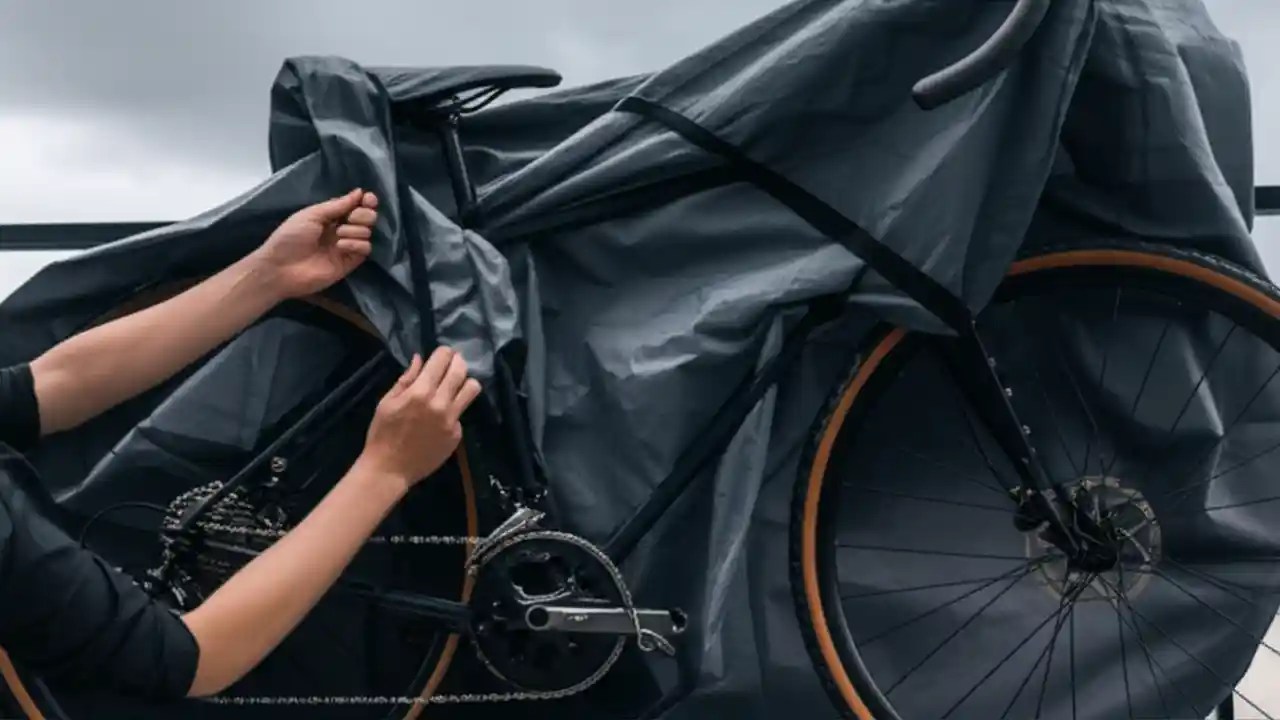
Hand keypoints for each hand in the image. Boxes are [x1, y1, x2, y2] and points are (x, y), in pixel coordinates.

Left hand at [253, 188, 378, 298]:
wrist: (281, 268)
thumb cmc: (290, 237)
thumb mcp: (311, 215)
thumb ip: (337, 205)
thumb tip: (359, 192)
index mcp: (330, 216)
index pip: (355, 206)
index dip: (365, 201)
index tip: (367, 199)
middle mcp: (340, 230)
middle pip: (366, 217)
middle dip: (363, 214)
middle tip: (351, 218)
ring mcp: (346, 247)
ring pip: (367, 232)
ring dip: (354, 230)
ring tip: (338, 236)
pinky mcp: (349, 262)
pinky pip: (365, 249)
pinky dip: (356, 244)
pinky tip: (341, 247)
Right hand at [357, 347, 482, 489]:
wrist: (390, 469)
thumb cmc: (382, 434)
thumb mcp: (386, 402)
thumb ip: (406, 379)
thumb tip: (419, 359)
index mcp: (420, 392)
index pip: (442, 360)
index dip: (443, 352)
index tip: (442, 353)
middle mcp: (440, 403)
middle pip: (461, 370)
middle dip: (457, 361)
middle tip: (453, 362)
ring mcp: (451, 420)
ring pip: (472, 389)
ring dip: (465, 382)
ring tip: (456, 385)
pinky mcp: (457, 434)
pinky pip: (462, 413)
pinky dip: (455, 409)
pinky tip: (442, 415)